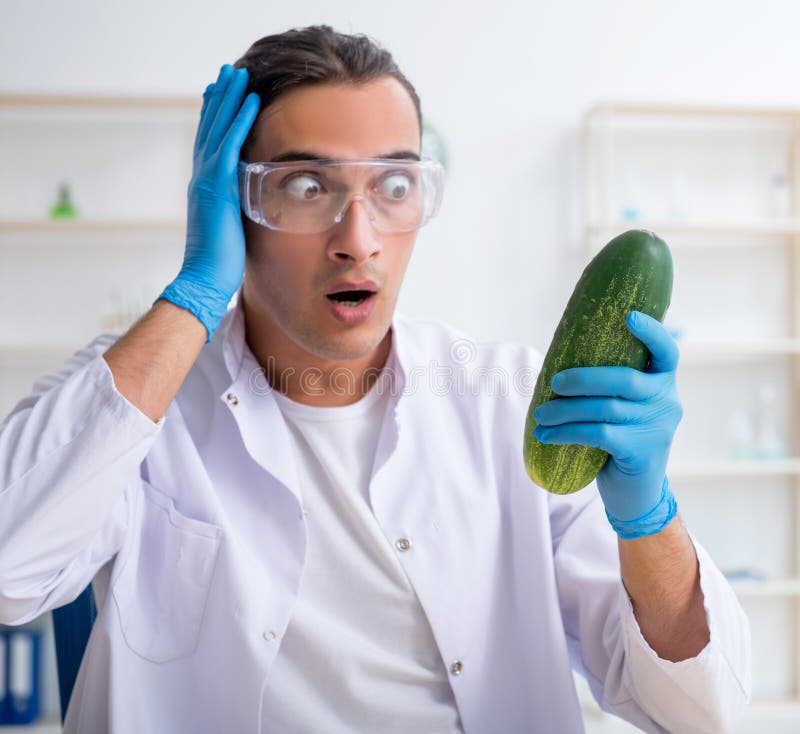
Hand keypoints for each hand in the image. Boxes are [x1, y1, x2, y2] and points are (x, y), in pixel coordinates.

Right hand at [157, 64, 259, 341]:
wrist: (204, 280)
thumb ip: (235, 214)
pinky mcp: (218, 187)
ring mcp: (207, 181)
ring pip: (218, 130)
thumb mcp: (231, 231)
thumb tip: (246, 212)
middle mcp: (202, 179)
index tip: (223, 95)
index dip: (216, 119)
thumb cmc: (220, 265)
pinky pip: (230, 146)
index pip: (210, 145)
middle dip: (219, 99)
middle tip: (228, 72)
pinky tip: (249, 100)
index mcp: (206, 189)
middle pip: (210, 129)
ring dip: (228, 99)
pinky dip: (239, 121)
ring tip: (237, 73)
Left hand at [533, 311, 681, 532]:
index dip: (652, 332)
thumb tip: (558, 363)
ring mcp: (656, 428)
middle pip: (623, 379)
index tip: (629, 316)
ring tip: (540, 414)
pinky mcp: (640, 451)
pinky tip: (545, 435)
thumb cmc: (622, 440)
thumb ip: (610, 386)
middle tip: (553, 382)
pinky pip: (597, 434)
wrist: (636, 493)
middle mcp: (666, 401)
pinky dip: (566, 432)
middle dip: (583, 379)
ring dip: (564, 410)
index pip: (667, 352)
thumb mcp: (625, 409)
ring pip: (604, 409)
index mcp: (663, 383)